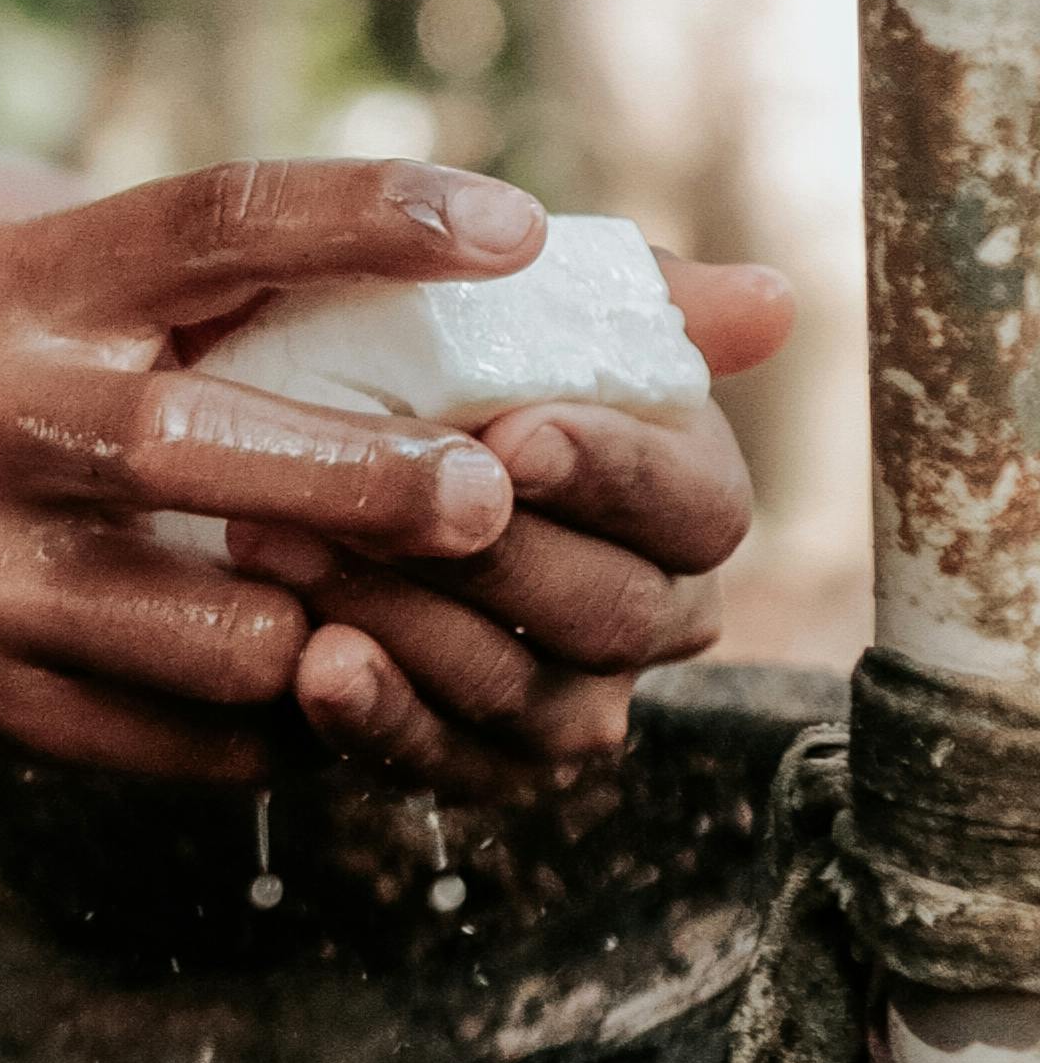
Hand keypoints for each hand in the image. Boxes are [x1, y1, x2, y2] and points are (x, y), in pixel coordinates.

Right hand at [0, 164, 568, 787]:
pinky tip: (358, 674)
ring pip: (205, 628)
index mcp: (24, 281)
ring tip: (426, 603)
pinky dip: (304, 715)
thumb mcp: (141, 288)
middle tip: (495, 493)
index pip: (207, 223)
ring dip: (343, 623)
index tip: (515, 233)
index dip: (366, 218)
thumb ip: (375, 276)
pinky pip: (197, 737)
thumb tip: (748, 307)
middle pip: (187, 444)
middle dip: (363, 477)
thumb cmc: (56, 374)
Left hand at [238, 251, 783, 782]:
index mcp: (688, 503)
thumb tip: (770, 302)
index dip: (615, 474)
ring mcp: (570, 699)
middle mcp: (650, 613)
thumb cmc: (444, 368)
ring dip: (406, 621)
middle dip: (490, 554)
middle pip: (612, 611)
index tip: (514, 433)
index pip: (700, 508)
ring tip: (293, 550)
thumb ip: (641, 300)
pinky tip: (314, 661)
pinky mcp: (479, 761)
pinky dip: (379, 716)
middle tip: (372, 499)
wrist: (305, 453)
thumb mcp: (527, 312)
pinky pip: (445, 762)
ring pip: (523, 690)